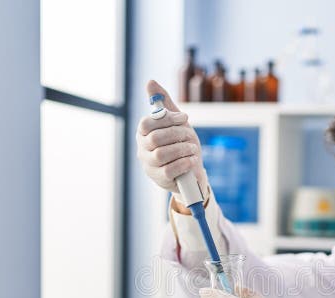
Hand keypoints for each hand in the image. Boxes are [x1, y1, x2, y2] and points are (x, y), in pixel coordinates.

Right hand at [135, 80, 208, 203]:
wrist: (192, 170)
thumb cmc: (181, 143)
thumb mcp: (176, 122)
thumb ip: (164, 103)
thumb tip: (150, 82)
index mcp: (143, 133)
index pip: (147, 123)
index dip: (167, 119)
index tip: (185, 118)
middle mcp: (143, 149)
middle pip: (156, 138)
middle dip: (177, 134)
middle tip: (190, 135)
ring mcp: (150, 165)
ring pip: (162, 154)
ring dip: (182, 149)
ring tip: (192, 148)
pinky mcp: (160, 179)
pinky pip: (170, 170)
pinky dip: (184, 163)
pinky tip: (192, 160)